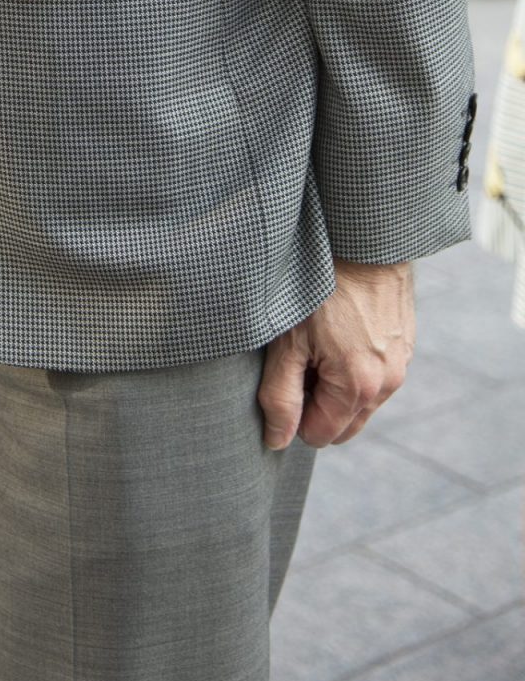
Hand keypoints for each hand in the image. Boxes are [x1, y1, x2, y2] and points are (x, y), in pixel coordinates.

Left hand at [257, 260, 414, 449]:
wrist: (362, 239)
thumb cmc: (317, 287)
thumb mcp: (287, 340)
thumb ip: (280, 396)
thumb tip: (276, 441)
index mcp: (358, 388)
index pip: (320, 436)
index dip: (295, 414)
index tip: (285, 377)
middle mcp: (388, 384)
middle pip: (344, 425)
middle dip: (317, 405)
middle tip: (299, 361)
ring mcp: (401, 365)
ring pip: (361, 401)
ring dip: (337, 386)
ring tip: (317, 342)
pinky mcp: (404, 345)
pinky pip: (376, 376)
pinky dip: (355, 367)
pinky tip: (338, 331)